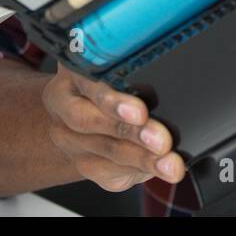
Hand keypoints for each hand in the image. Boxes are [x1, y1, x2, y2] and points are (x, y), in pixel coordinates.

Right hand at [42, 62, 185, 191]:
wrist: (79, 112)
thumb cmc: (110, 78)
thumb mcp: (117, 64)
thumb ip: (134, 67)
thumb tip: (172, 74)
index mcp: (72, 70)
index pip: (87, 84)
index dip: (112, 101)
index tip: (140, 112)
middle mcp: (62, 104)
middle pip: (88, 122)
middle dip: (130, 133)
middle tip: (162, 141)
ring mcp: (69, 138)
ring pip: (102, 151)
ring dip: (140, 159)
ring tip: (170, 164)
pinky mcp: (83, 163)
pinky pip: (109, 172)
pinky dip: (139, 171)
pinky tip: (161, 170)